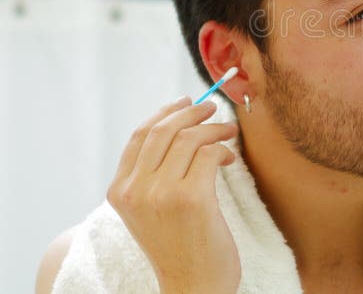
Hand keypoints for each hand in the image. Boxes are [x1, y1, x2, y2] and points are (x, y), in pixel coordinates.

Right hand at [106, 97, 240, 293]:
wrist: (192, 286)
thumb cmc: (178, 246)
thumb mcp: (150, 210)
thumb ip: (153, 175)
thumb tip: (179, 127)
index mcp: (119, 191)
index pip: (139, 136)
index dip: (164, 113)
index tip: (186, 102)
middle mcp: (135, 191)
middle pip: (163, 130)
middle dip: (192, 112)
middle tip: (214, 108)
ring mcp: (162, 194)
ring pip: (189, 138)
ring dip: (214, 129)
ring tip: (229, 133)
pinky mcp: (192, 199)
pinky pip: (209, 154)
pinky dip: (223, 150)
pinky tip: (229, 161)